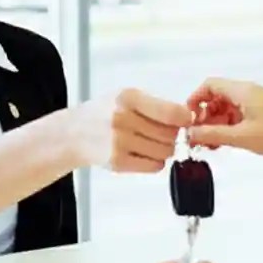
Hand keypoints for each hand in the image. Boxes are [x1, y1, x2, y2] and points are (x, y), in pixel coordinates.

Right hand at [70, 88, 191, 172]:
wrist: (74, 133)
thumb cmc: (105, 112)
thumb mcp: (126, 96)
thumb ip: (155, 105)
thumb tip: (188, 118)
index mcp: (128, 98)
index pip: (171, 113)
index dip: (185, 118)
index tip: (187, 119)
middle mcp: (123, 119)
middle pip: (171, 134)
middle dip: (174, 134)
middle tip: (165, 131)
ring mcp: (120, 142)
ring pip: (165, 152)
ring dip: (165, 149)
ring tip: (151, 141)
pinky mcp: (118, 162)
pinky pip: (154, 166)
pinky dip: (156, 161)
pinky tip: (144, 153)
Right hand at [186, 78, 262, 157]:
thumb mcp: (241, 137)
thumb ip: (213, 134)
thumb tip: (189, 133)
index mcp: (242, 90)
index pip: (209, 85)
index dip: (195, 99)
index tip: (189, 119)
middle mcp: (246, 92)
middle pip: (216, 97)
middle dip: (204, 116)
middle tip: (197, 137)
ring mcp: (253, 102)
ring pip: (225, 108)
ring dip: (214, 124)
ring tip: (209, 144)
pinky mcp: (259, 113)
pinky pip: (236, 116)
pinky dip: (226, 127)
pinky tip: (222, 143)